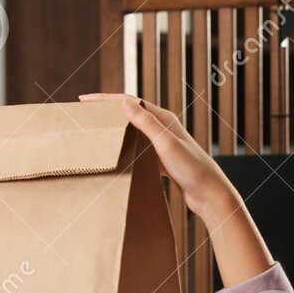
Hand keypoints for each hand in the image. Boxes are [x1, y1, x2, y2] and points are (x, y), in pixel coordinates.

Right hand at [79, 93, 234, 218]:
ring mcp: (163, 143)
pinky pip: (139, 146)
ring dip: (115, 127)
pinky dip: (124, 144)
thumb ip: (146, 122)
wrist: (210, 193)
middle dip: (107, 110)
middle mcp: (164, 127)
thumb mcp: (165, 144)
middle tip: (85, 111)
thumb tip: (123, 102)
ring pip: (133, 129)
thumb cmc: (191, 168)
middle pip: (130, 113)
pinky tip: (116, 153)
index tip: (83, 99)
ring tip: (96, 129)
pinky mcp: (163, 158)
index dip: (104, 99)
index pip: (129, 102)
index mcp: (164, 119)